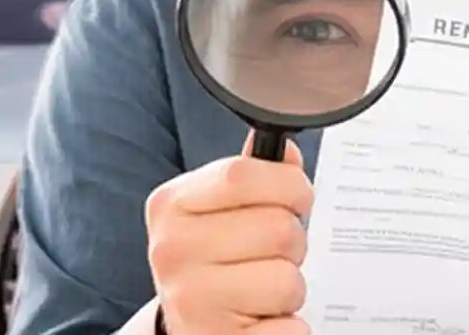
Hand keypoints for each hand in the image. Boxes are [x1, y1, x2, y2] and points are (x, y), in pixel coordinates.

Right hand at [145, 131, 313, 333]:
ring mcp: (192, 301)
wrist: (184, 325)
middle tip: (270, 254)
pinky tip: (261, 320)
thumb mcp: (216, 210)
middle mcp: (173, 251)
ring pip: (288, 280)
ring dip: (290, 287)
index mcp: (170, 206)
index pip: (241, 175)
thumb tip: (287, 153)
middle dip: (292, 242)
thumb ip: (251, 177)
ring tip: (261, 289)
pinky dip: (289, 326)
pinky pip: (291, 329)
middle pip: (277, 227)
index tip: (298, 196)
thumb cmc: (210, 260)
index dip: (287, 183)